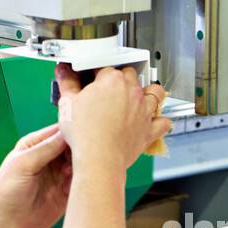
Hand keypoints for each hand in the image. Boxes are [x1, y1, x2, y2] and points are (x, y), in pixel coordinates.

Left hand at [0, 123, 72, 227]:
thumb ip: (46, 148)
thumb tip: (69, 132)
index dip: (72, 131)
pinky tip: (72, 189)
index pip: (60, 131)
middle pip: (74, 146)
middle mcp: (49, 158)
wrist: (5, 226)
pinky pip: (81, 184)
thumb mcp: (24, 164)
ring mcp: (59, 176)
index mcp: (35, 145)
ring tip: (69, 176)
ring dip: (81, 168)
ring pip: (80, 164)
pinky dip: (82, 183)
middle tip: (76, 160)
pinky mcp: (66, 194)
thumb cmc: (6, 192)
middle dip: (79, 151)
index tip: (82, 135)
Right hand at [55, 64, 170, 174]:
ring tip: (138, 97)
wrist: (99, 159)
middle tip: (108, 91)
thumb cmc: (84, 134)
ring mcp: (143, 110)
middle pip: (130, 75)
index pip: (105, 67)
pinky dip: (160, 120)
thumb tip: (64, 72)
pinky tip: (153, 120)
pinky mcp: (149, 130)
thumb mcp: (68, 104)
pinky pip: (163, 122)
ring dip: (148, 92)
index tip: (90, 81)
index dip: (96, 74)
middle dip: (120, 80)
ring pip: (155, 92)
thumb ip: (67, 83)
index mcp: (112, 80)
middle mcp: (132, 92)